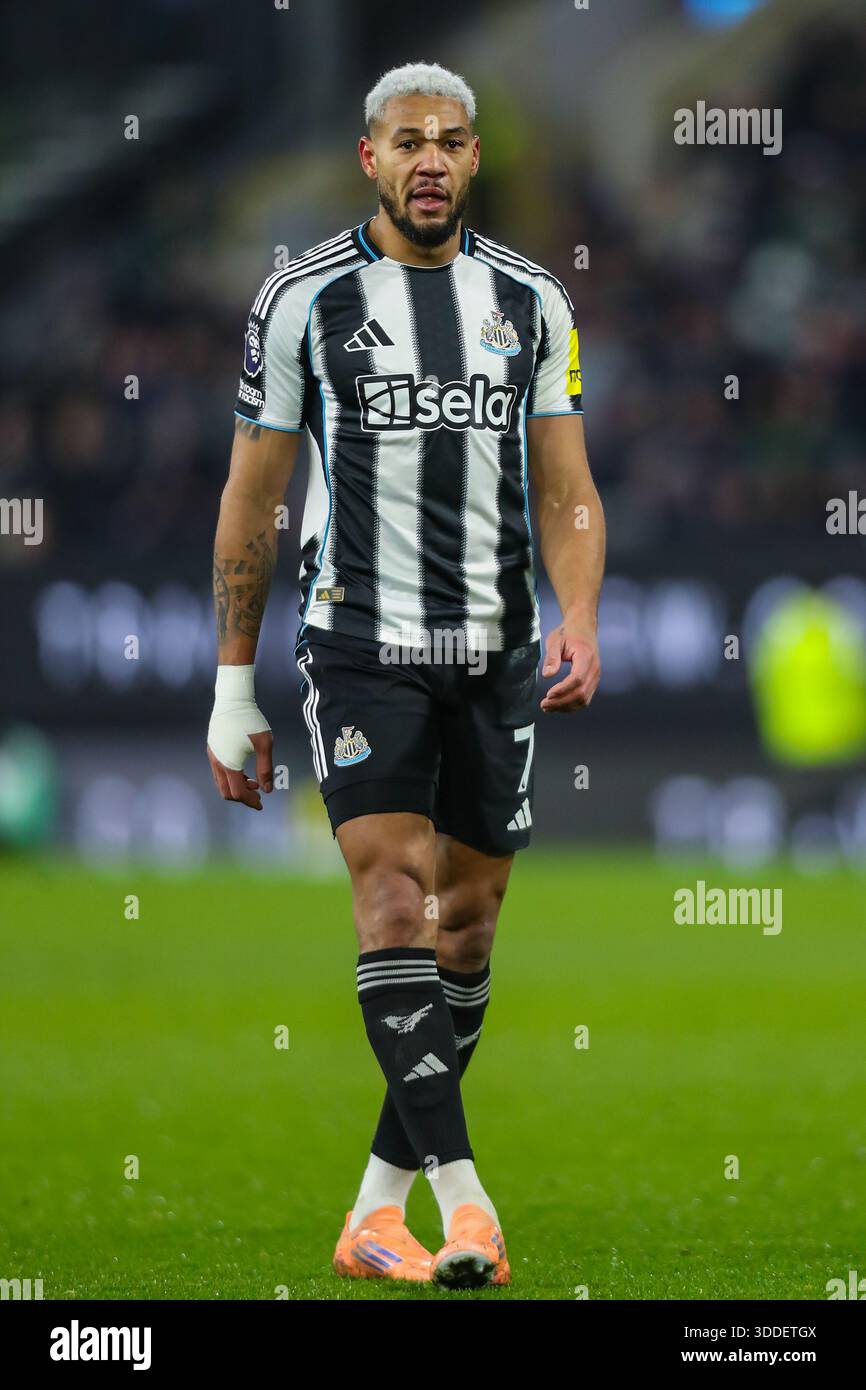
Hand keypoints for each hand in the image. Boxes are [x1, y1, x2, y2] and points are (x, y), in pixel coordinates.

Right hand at [206, 665, 273, 809]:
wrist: (232, 700)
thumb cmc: (251, 720)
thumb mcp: (264, 744)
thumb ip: (265, 769)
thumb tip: (268, 789)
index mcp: (229, 764)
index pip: (237, 792)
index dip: (249, 801)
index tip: (261, 804)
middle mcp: (217, 763)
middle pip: (226, 791)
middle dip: (242, 797)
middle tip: (258, 795)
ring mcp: (212, 756)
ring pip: (221, 782)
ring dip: (237, 786)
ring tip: (254, 783)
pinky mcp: (212, 749)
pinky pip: (219, 771)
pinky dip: (231, 777)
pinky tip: (244, 770)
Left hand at [540, 622, 599, 712]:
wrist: (583, 628)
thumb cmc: (568, 633)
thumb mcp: (555, 640)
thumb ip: (552, 657)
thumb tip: (547, 675)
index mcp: (586, 656)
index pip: (577, 679)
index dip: (563, 689)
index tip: (548, 694)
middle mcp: (594, 669)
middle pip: (581, 693)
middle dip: (561, 702)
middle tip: (544, 705)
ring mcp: (595, 677)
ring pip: (583, 699)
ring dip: (565, 707)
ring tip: (548, 707)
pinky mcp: (593, 682)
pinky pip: (584, 699)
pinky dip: (571, 705)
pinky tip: (558, 705)